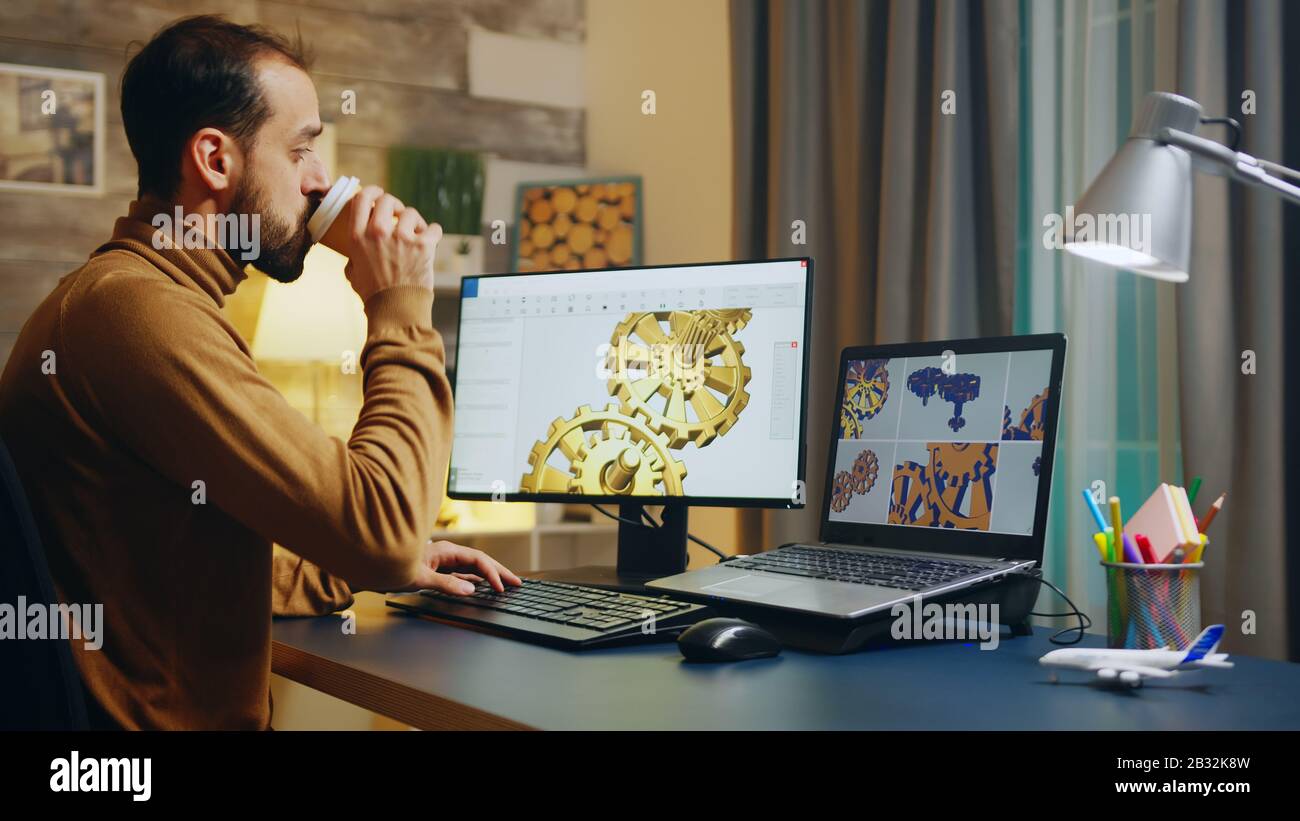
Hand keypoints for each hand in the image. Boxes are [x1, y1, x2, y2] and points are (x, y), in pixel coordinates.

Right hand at [342, 185, 441, 301]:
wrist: (396, 309)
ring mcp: (402, 238)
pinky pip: (434, 228)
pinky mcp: (423, 245)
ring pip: (412, 213)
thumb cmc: (373, 294)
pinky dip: (434, 232)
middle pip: (388, 200)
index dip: (372, 192)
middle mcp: (378, 232)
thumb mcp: (352, 272)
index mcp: (358, 236)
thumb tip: (355, 255)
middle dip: (395, 205)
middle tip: (399, 215)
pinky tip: (431, 238)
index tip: (378, 194)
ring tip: (416, 234)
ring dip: (415, 222)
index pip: (363, 199)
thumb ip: (354, 257)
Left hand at [388, 539, 522, 595]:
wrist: (370, 565)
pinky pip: (463, 573)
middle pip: (480, 560)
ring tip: (506, 584)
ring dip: (490, 575)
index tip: (501, 587)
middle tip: (517, 583)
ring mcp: (444, 561)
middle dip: (499, 571)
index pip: (477, 559)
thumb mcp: (419, 578)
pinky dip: (476, 579)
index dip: (492, 573)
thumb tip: (471, 589)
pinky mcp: (439, 570)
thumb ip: (447, 584)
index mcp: (445, 550)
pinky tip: (483, 586)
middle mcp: (447, 553)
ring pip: (473, 567)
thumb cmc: (390, 566)